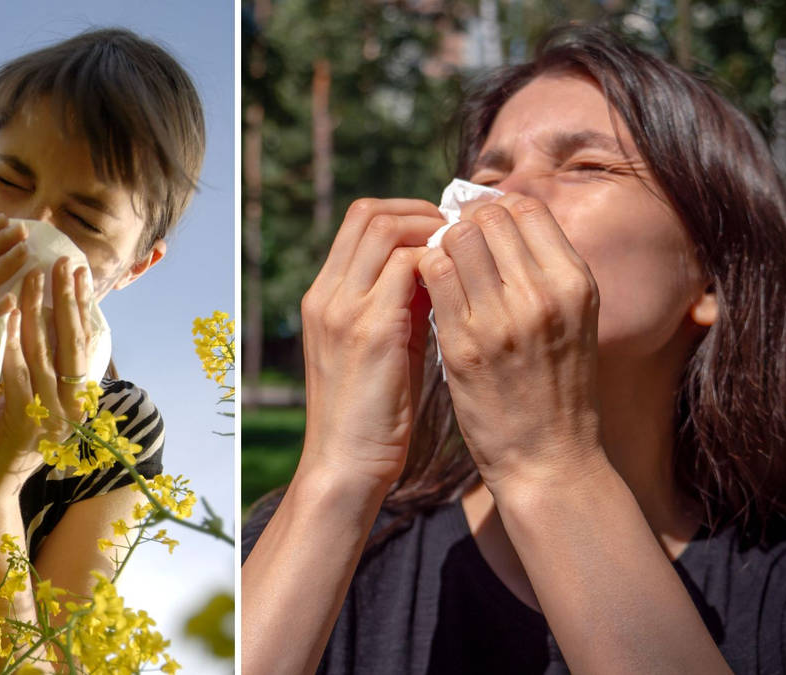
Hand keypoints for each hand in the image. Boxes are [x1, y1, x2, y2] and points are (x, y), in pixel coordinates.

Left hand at [0, 258, 93, 499]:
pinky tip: (1, 318)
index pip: (86, 341)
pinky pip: (16, 376)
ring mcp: (52, 418)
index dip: (82, 304)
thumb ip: (41, 365)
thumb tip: (41, 315)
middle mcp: (74, 407)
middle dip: (66, 298)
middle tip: (60, 261)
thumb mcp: (31, 396)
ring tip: (30, 278)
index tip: (78, 269)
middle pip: (72, 342)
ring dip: (37, 312)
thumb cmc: (5, 437)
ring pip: (44, 354)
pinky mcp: (24, 427)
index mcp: (80, 397)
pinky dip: (8, 345)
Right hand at [297, 198, 444, 494]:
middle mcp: (327, 294)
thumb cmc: (370, 414)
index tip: (442, 232)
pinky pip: (407, 268)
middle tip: (459, 235)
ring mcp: (344, 309)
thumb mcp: (378, 347)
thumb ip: (398, 306)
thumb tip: (438, 270)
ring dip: (432, 234)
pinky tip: (462, 286)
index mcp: (323, 296)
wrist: (345, 465)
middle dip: (421, 213)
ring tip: (462, 257)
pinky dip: (438, 265)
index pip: (359, 220)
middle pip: (369, 213)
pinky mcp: (370, 330)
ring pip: (386, 230)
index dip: (405, 214)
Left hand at [417, 193, 603, 492]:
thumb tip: (504, 220)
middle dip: (463, 226)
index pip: (526, 209)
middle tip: (450, 251)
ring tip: (437, 272)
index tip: (477, 229)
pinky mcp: (463, 344)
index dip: (494, 210)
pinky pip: (432, 276)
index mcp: (574, 282)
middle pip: (488, 218)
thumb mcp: (571, 321)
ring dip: (440, 248)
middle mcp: (544, 293)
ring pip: (456, 240)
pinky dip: (422, 274)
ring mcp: (502, 318)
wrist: (549, 460)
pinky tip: (423, 293)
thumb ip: (545, 272)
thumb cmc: (555, 389)